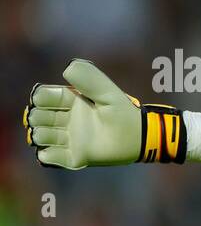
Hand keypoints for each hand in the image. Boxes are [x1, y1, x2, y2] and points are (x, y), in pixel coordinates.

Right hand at [23, 60, 143, 168]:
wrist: (139, 138)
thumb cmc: (124, 113)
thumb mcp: (108, 93)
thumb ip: (90, 79)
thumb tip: (68, 68)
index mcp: (71, 101)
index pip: (42, 97)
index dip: (40, 98)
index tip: (43, 99)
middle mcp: (66, 120)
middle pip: (36, 116)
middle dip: (37, 117)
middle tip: (56, 120)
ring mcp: (69, 138)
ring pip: (40, 136)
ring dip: (42, 136)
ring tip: (59, 135)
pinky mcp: (75, 156)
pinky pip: (51, 157)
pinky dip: (48, 155)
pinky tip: (51, 152)